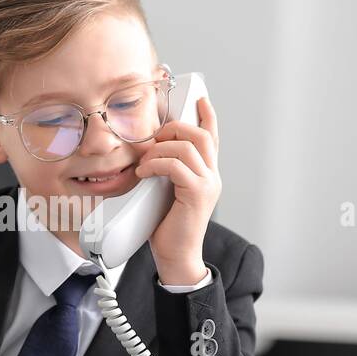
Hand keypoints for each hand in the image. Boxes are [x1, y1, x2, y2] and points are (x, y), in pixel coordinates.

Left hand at [134, 96, 219, 284]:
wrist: (176, 257)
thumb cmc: (168, 227)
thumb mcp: (167, 192)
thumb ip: (167, 171)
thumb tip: (149, 152)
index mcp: (207, 174)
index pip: (212, 137)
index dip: (207, 115)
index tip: (199, 98)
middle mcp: (212, 176)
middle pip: (200, 135)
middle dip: (174, 128)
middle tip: (154, 138)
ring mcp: (207, 184)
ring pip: (188, 146)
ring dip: (160, 149)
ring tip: (145, 163)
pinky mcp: (197, 194)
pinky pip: (176, 166)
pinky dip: (156, 165)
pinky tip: (144, 174)